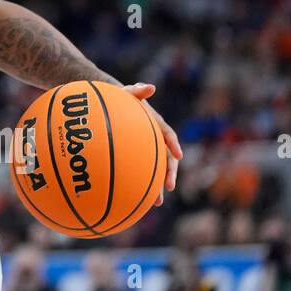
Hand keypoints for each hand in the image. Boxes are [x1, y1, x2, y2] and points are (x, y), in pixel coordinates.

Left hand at [121, 82, 181, 205]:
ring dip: (157, 186)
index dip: (173, 144)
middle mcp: (155, 139)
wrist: (112, 106)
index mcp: (156, 124)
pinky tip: (135, 200)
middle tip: (169, 186)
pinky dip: (141, 185)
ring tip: (156, 203)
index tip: (178, 154)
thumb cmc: (120, 98)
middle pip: (166, 158)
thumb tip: (149, 86)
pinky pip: (141, 172)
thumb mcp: (127, 92)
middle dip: (169, 173)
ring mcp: (147, 150)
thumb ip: (137, 90)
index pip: (168, 134)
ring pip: (155, 170)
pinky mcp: (137, 157)